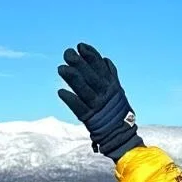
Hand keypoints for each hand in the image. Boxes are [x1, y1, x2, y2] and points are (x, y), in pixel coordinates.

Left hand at [57, 43, 142, 159]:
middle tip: (67, 53)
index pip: (101, 67)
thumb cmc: (118, 111)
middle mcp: (105, 94)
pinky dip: (71, 100)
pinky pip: (79, 108)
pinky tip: (61, 92)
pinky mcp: (89, 119)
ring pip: (84, 90)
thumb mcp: (118, 91)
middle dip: (79, 63)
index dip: (91, 55)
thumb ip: (111, 75)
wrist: (121, 135)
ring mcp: (97, 106)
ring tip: (61, 68)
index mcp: (112, 86)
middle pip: (91, 76)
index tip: (80, 46)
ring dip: (73, 79)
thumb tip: (105, 59)